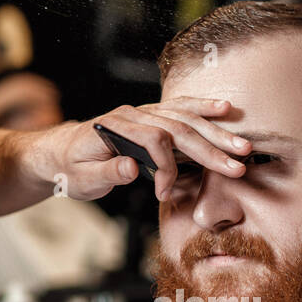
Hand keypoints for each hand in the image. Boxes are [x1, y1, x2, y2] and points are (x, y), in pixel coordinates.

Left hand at [37, 99, 251, 200]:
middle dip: (208, 148)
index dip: (165, 168)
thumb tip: (132, 169)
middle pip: (176, 127)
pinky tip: (224, 109)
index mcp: (114, 127)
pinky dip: (202, 108)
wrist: (59, 152)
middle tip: (236, 167)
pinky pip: (179, 109)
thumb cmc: (70, 167)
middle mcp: (131, 115)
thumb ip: (107, 173)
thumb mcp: (81, 179)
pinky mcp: (149, 117)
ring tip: (242, 147)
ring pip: (183, 118)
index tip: (165, 193)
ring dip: (215, 132)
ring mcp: (141, 113)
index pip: (152, 140)